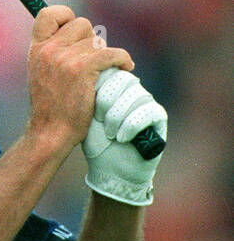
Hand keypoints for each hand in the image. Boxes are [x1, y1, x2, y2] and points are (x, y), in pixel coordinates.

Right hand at [26, 6, 133, 155]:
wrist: (51, 132)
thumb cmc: (51, 107)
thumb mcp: (41, 73)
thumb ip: (54, 53)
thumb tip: (82, 37)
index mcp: (36, 48)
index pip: (48, 14)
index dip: (65, 16)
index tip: (76, 31)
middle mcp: (49, 49)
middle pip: (82, 24)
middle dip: (92, 40)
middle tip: (94, 60)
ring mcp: (64, 58)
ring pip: (98, 41)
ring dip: (106, 55)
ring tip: (107, 71)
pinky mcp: (82, 69)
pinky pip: (111, 53)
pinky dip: (123, 59)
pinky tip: (126, 67)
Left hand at [82, 68, 167, 204]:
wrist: (111, 170)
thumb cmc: (96, 142)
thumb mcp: (85, 115)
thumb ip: (86, 93)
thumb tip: (83, 73)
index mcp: (113, 85)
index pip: (109, 70)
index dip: (97, 87)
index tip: (89, 108)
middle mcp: (132, 89)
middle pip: (123, 79)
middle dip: (106, 100)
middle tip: (97, 118)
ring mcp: (146, 101)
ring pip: (135, 94)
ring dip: (117, 116)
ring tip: (109, 133)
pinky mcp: (158, 116)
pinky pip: (147, 111)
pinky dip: (130, 125)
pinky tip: (121, 139)